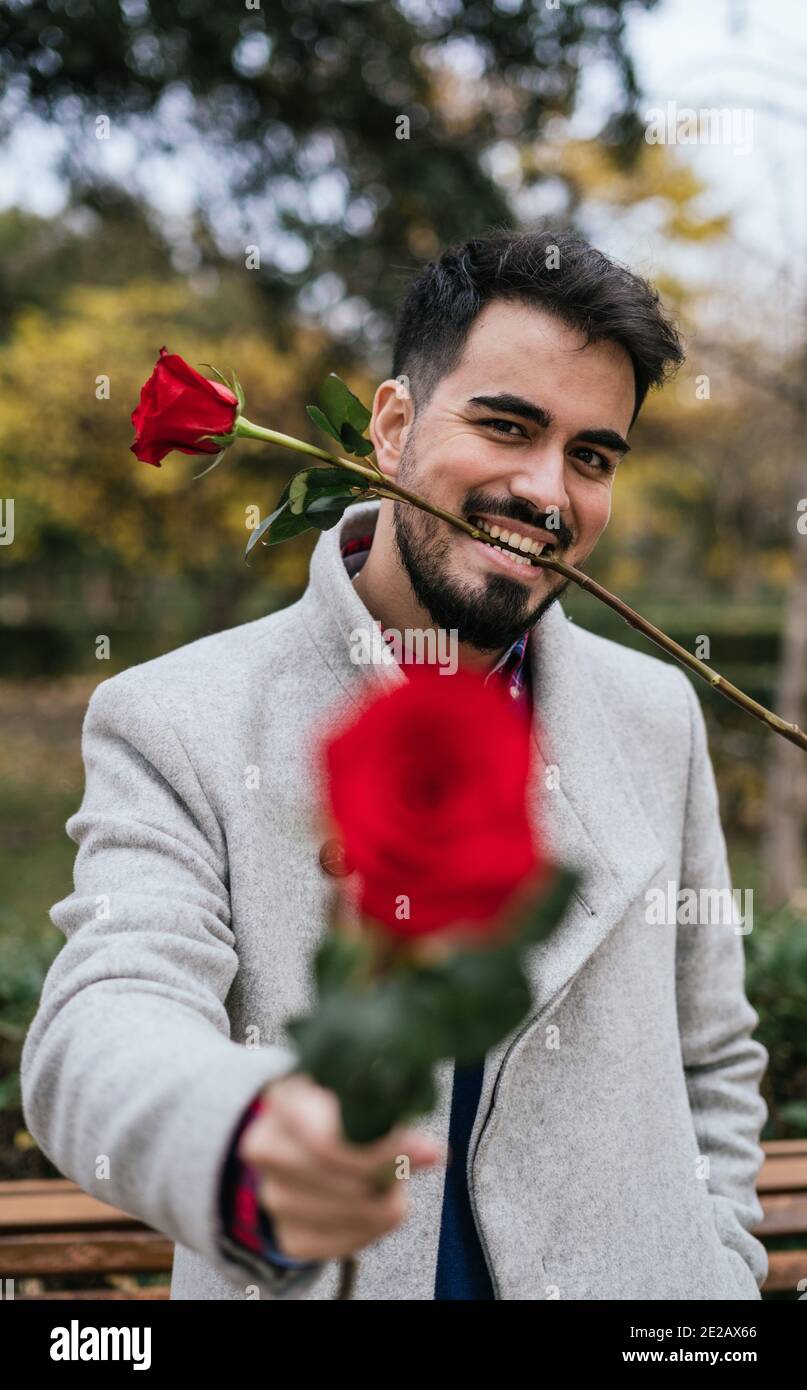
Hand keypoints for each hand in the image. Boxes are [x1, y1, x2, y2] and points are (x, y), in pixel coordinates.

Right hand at [237, 1072, 447, 1261]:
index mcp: (285, 1099)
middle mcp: (266, 1148)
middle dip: (384, 1176)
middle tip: (408, 1167)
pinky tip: (377, 1210)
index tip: (426, 1151)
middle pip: (339, 1178)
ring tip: (388, 1184)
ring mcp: (272, 1196)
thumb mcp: (362, 1100)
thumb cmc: (343, 1114)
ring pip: (346, 1214)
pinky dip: (372, 1230)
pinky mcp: (288, 1237)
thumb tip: (432, 1154)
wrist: (305, 1148)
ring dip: (381, 1203)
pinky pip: (344, 1244)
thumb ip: (391, 1121)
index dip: (380, 1150)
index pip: (327, 1139)